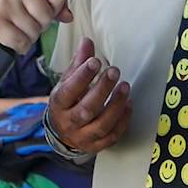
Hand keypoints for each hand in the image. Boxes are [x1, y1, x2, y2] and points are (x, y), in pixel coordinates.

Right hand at [0, 0, 70, 53]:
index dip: (54, 9)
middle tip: (21, 21)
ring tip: (12, 28)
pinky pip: (21, 42)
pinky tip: (6, 38)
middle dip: (38, 25)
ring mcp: (1, 0)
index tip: (41, 11)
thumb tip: (68, 15)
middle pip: (47, 15)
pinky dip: (17, 46)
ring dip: (27, 37)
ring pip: (35, 31)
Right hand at [48, 38, 131, 152]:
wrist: (62, 132)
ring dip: (115, 106)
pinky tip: (129, 105)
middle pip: (86, 109)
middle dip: (102, 90)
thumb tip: (87, 41)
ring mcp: (82, 137)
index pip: (68, 91)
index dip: (82, 77)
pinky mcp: (95, 146)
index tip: (96, 61)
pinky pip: (111, 137)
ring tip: (125, 87)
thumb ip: (79, 63)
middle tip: (114, 71)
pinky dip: (122, 122)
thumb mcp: (67, 82)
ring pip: (101, 125)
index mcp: (58, 104)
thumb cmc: (67, 101)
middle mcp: (68, 123)